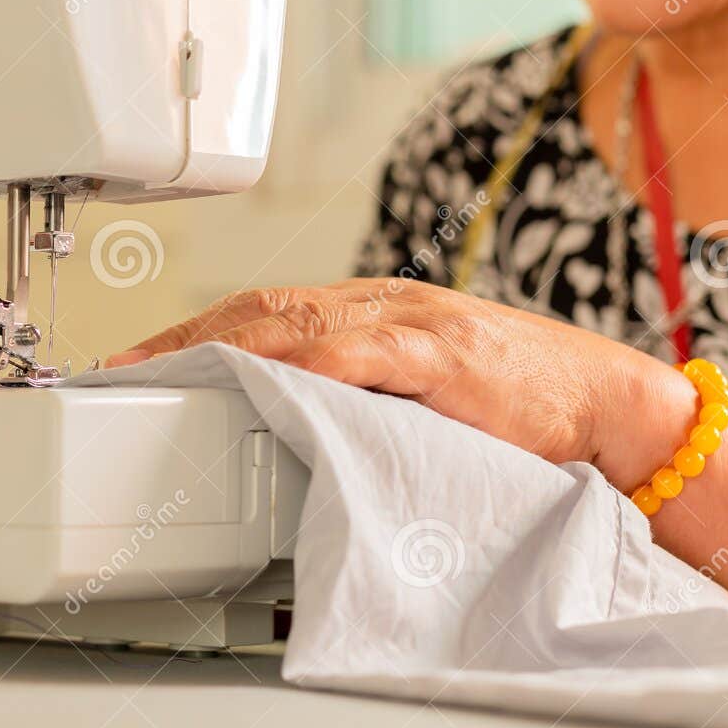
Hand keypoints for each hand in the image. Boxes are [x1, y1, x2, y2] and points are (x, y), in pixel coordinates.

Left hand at [105, 279, 696, 491]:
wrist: (602, 402)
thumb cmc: (506, 401)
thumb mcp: (409, 391)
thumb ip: (348, 394)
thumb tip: (272, 422)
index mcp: (366, 311)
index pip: (259, 311)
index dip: (191, 332)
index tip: (134, 362)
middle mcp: (379, 305)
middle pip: (261, 308)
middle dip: (186, 337)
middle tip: (125, 369)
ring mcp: (412, 325)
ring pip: (303, 319)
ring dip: (228, 344)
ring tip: (172, 370)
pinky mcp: (447, 357)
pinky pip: (372, 351)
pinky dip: (320, 360)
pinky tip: (277, 374)